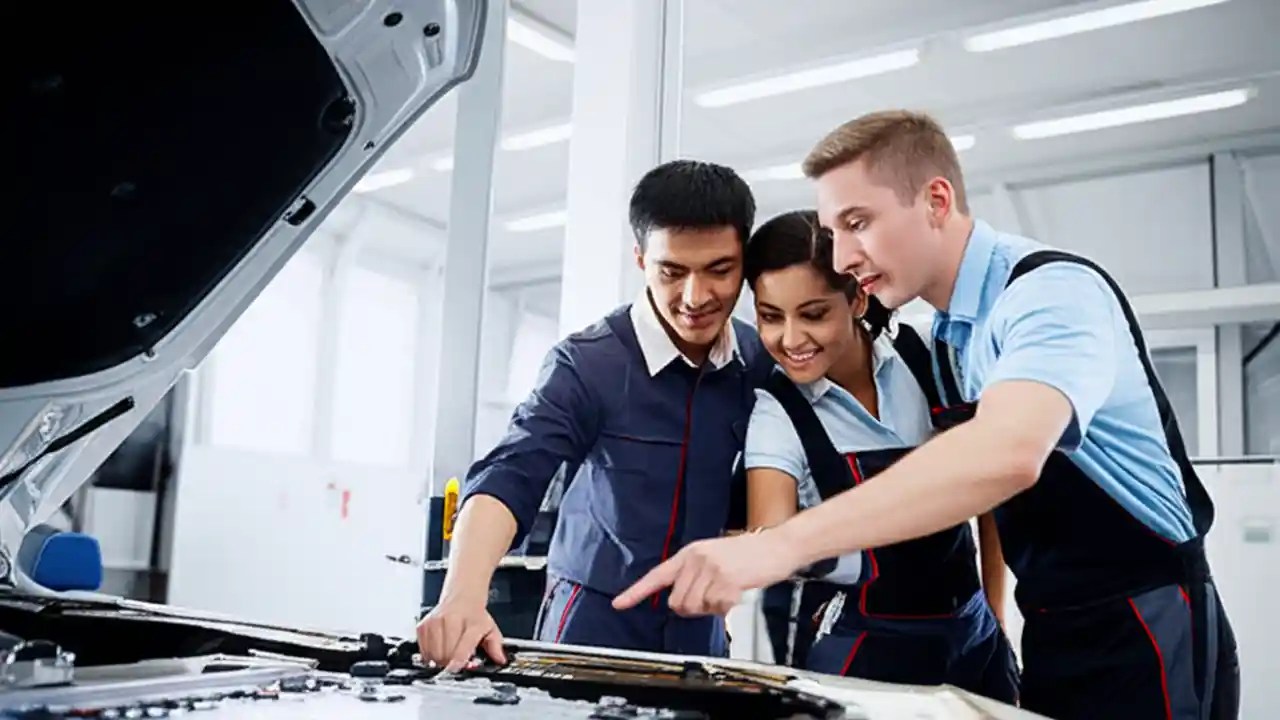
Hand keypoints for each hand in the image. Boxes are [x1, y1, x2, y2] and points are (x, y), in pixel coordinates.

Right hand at [416, 597, 507, 671]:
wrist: (461, 597)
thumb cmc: (474, 615)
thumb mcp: (490, 629)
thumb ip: (495, 647)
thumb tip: (500, 660)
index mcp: (471, 623)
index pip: (462, 646)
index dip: (458, 661)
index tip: (455, 668)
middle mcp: (451, 621)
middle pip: (445, 654)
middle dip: (450, 663)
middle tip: (456, 660)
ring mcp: (435, 623)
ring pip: (433, 654)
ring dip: (440, 660)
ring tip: (449, 653)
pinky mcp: (423, 626)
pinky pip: (423, 651)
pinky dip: (430, 655)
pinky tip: (439, 649)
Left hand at [612, 530, 800, 616]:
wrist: (778, 546)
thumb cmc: (749, 554)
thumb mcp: (714, 557)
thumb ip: (694, 576)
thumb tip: (680, 603)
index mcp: (689, 554)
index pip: (656, 576)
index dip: (636, 592)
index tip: (619, 604)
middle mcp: (696, 559)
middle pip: (678, 603)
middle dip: (694, 608)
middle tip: (713, 596)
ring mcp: (711, 569)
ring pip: (696, 607)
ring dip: (711, 608)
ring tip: (726, 591)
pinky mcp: (727, 579)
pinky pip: (717, 607)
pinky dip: (728, 606)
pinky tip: (737, 591)